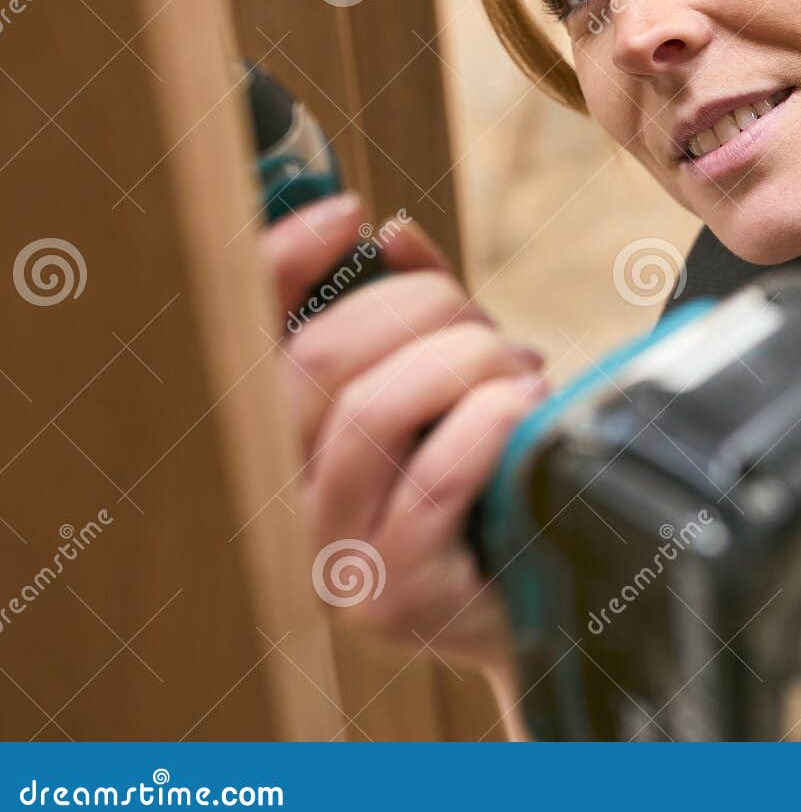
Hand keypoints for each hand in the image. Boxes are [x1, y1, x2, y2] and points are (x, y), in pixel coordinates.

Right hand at [260, 192, 543, 680]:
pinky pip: (432, 481)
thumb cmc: (488, 473)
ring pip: (372, 413)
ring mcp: (330, 554)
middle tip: (486, 328)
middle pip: (319, 361)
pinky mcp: (393, 598)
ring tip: (521, 370)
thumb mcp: (451, 380)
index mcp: (286, 435)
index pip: (249, 336)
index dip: (283, 263)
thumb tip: (390, 235)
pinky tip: (526, 401)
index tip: (347, 213)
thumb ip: (417, 312)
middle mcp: (284, 496)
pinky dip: (486, 421)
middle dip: (422, 310)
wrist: (540, 597)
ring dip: (464, 362)